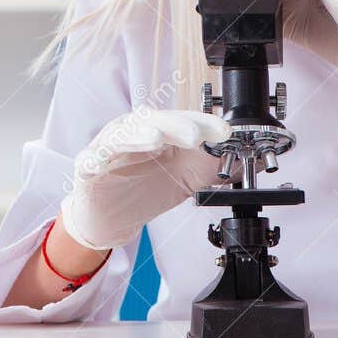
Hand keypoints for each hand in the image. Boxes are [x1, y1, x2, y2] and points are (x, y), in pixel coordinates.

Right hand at [60, 109, 231, 250]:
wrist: (113, 218)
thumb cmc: (146, 189)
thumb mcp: (188, 178)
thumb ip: (213, 166)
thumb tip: (249, 160)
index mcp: (160, 130)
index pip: (182, 120)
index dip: (203, 123)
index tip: (224, 132)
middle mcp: (134, 131)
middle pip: (154, 120)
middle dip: (176, 125)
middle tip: (195, 136)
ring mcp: (110, 147)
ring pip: (122, 134)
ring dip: (139, 136)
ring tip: (155, 140)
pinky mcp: (88, 166)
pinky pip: (91, 159)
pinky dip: (96, 158)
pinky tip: (102, 162)